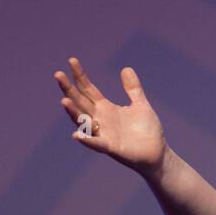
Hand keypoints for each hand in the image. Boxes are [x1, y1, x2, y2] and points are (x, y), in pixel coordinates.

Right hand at [55, 57, 165, 175]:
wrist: (157, 154)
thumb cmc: (147, 131)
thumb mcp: (140, 105)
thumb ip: (133, 89)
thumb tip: (126, 68)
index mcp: (106, 109)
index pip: (88, 89)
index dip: (80, 76)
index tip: (72, 60)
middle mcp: (101, 120)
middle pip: (80, 102)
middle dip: (69, 89)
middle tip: (58, 74)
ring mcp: (104, 134)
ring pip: (84, 122)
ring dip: (73, 113)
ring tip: (64, 101)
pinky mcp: (111, 148)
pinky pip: (96, 144)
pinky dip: (87, 140)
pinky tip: (76, 135)